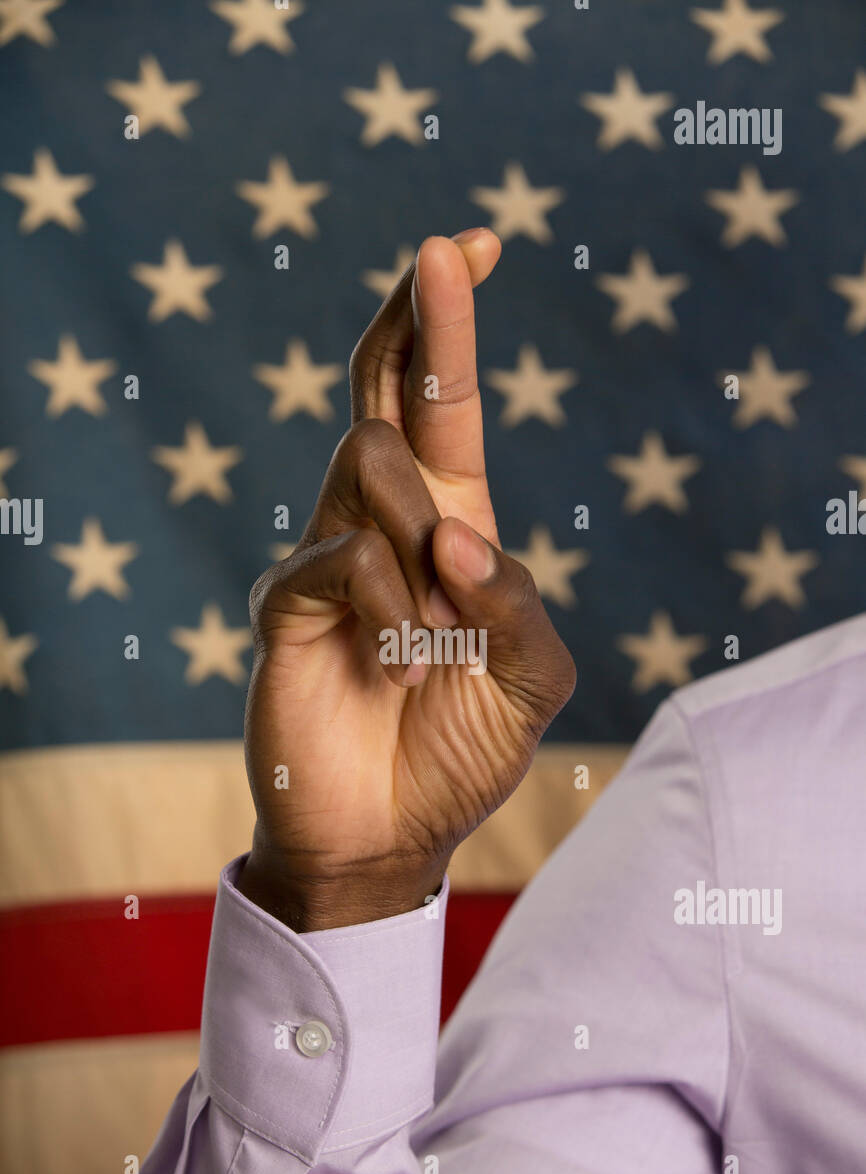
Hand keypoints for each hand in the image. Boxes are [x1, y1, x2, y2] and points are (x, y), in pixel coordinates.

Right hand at [240, 230, 575, 928]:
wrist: (389, 835)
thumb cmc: (460, 751)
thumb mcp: (532, 681)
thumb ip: (517, 603)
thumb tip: (454, 534)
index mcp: (448, 528)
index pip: (440, 405)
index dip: (449, 324)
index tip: (474, 240)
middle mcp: (383, 525)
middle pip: (382, 387)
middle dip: (421, 314)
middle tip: (450, 247)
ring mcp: (328, 554)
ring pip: (370, 460)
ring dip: (426, 536)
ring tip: (433, 632)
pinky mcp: (288, 599)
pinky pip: (346, 555)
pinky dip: (393, 610)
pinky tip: (397, 666)